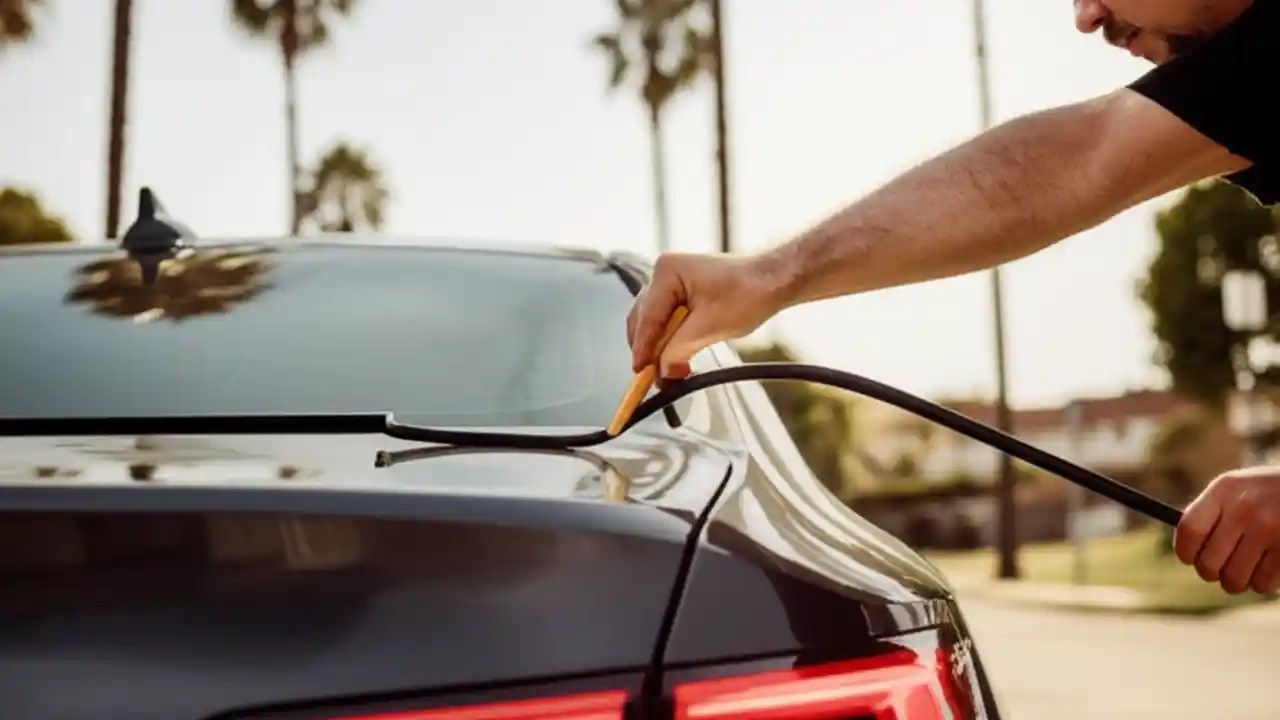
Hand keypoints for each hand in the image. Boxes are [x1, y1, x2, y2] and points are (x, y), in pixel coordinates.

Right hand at [626, 252, 788, 381]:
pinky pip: (668, 321)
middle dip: (650, 350)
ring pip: (654, 322)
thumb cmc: (749, 293)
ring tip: (669, 373)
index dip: (643, 348)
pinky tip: (678, 360)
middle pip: (644, 319)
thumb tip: (661, 374)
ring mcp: (673, 282)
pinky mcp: (684, 293)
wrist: (775, 281)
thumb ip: (679, 350)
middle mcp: (665, 273)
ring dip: (661, 349)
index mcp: (667, 272)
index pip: (647, 317)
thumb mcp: (710, 326)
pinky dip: (671, 341)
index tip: (640, 373)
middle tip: (654, 378)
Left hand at [1174, 467, 1279, 594]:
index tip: (1190, 559)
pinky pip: (1263, 583)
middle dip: (1212, 573)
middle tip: (1221, 570)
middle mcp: (1244, 508)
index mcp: (1226, 489)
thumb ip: (1215, 513)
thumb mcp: (1242, 489)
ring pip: (1235, 578)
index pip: (1189, 530)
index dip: (1186, 551)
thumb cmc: (1273, 493)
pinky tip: (1268, 568)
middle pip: (1209, 562)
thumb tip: (1189, 552)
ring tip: (1246, 570)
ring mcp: (1268, 529)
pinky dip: (1263, 583)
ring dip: (1238, 582)